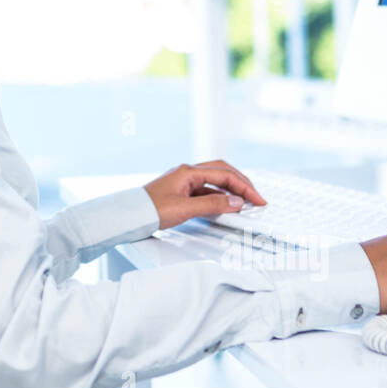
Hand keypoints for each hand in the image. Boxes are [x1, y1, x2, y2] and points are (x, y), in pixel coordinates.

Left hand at [143, 161, 266, 230]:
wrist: (128, 216)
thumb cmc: (149, 210)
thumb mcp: (185, 209)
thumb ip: (212, 204)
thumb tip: (236, 202)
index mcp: (188, 172)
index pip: (225, 174)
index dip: (245, 187)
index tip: (258, 200)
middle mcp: (187, 173)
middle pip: (222, 171)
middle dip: (241, 183)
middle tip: (255, 197)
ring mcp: (183, 181)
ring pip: (214, 180)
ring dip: (231, 189)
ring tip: (244, 201)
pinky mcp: (180, 191)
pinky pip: (205, 190)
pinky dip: (218, 196)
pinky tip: (224, 205)